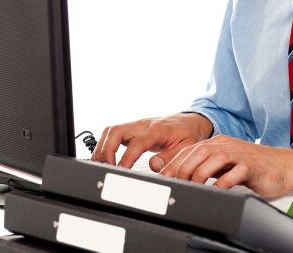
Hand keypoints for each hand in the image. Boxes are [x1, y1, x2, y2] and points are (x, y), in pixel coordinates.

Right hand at [91, 113, 212, 170]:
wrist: (191, 121)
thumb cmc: (188, 133)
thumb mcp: (186, 147)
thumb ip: (170, 157)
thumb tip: (154, 166)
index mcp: (157, 129)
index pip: (136, 143)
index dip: (126, 158)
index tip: (120, 171)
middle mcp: (144, 125)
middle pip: (116, 131)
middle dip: (107, 150)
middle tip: (107, 167)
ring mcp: (137, 126)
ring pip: (111, 131)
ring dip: (103, 147)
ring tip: (102, 164)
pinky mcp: (133, 129)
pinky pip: (113, 133)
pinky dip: (105, 145)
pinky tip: (104, 158)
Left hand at [158, 135, 292, 198]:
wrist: (283, 166)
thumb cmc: (253, 166)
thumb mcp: (226, 164)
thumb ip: (207, 167)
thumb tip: (182, 177)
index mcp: (218, 143)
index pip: (190, 150)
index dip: (175, 163)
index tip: (163, 177)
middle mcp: (226, 145)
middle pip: (199, 152)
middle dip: (184, 168)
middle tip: (176, 184)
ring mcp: (239, 154)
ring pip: (214, 159)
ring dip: (200, 174)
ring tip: (193, 187)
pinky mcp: (251, 165)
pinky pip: (234, 173)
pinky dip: (223, 182)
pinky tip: (216, 190)